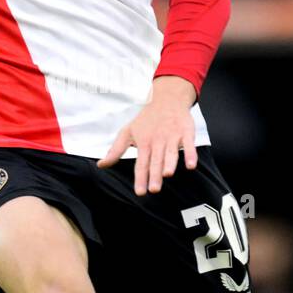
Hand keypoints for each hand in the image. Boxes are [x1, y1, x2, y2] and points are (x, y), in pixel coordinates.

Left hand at [97, 76, 197, 194]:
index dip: (141, 178)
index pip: (141, 164)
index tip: (140, 192)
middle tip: (154, 189)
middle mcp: (157, 141)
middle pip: (156, 161)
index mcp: (144, 143)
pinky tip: (191, 165)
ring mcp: (172, 136)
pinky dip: (190, 154)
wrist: (167, 100)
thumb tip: (101, 165)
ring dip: (170, 163)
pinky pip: (189, 145)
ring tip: (167, 174)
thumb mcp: (127, 132)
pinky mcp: (186, 132)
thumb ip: (115, 150)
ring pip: (171, 153)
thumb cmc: (146, 120)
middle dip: (155, 175)